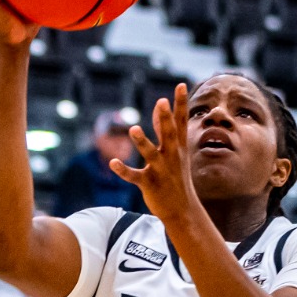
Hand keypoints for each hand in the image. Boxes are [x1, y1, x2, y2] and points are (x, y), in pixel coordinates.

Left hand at [113, 85, 202, 222]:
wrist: (183, 210)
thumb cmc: (178, 177)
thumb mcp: (176, 152)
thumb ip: (167, 129)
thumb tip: (161, 108)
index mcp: (178, 148)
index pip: (181, 122)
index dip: (181, 103)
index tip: (180, 85)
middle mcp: (171, 156)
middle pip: (168, 134)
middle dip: (165, 118)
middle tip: (161, 101)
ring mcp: (160, 170)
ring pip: (150, 154)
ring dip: (142, 142)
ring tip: (133, 129)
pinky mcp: (149, 184)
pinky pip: (134, 176)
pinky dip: (123, 170)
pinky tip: (112, 163)